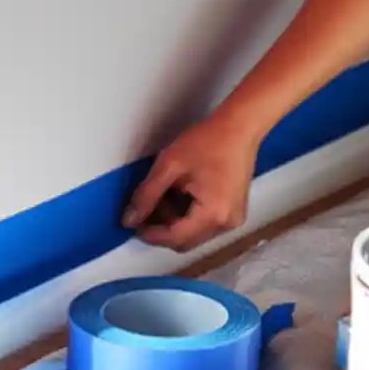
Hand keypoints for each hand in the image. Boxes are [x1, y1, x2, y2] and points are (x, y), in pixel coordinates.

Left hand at [121, 113, 261, 251]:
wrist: (240, 127)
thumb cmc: (207, 141)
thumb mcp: (169, 165)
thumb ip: (146, 195)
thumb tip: (128, 219)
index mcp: (213, 214)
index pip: (175, 238)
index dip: (150, 234)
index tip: (131, 223)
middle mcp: (226, 225)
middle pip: (185, 241)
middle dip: (161, 228)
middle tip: (143, 208)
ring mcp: (233, 220)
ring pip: (193, 234)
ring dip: (173, 222)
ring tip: (162, 194)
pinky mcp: (233, 212)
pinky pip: (204, 225)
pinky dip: (187, 216)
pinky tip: (178, 194)